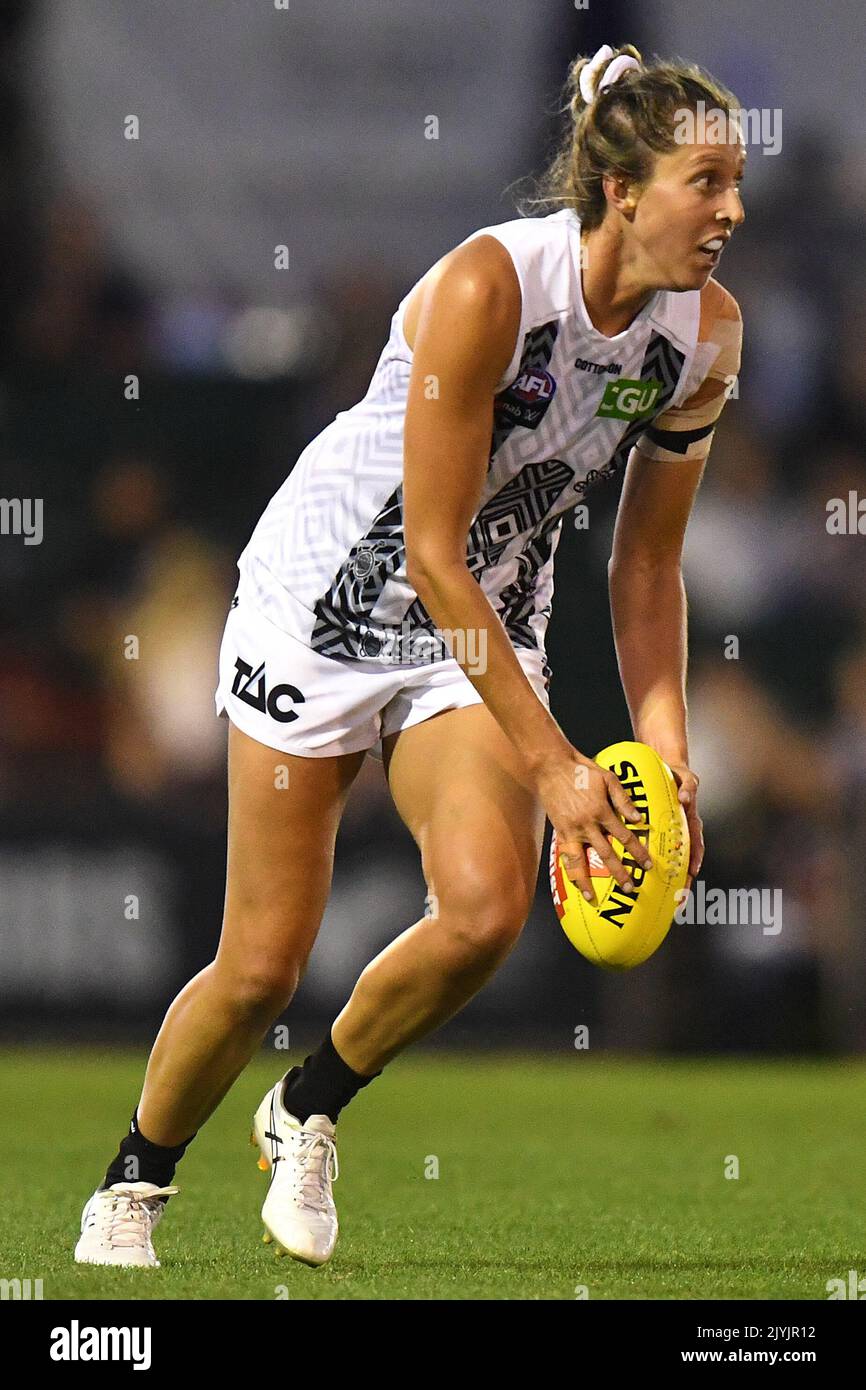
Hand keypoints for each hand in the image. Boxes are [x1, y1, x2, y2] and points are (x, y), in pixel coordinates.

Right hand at [534, 748, 652, 904]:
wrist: (551, 766)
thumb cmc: (581, 769)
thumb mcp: (608, 778)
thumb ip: (624, 800)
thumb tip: (638, 819)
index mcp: (601, 811)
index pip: (625, 837)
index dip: (637, 852)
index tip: (647, 864)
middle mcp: (586, 824)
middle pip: (606, 855)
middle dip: (620, 873)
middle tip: (630, 887)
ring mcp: (570, 830)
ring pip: (579, 862)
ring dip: (586, 882)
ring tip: (592, 897)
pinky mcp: (559, 831)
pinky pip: (565, 856)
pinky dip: (570, 871)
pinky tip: (574, 882)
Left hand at [667, 762, 703, 894]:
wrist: (669, 768)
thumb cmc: (680, 775)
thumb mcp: (688, 778)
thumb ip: (690, 787)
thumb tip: (685, 798)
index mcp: (691, 822)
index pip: (696, 845)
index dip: (695, 861)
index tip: (692, 876)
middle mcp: (683, 832)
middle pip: (684, 861)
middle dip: (683, 882)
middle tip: (678, 901)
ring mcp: (671, 834)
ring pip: (670, 861)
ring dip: (668, 880)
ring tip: (663, 901)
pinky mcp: (659, 832)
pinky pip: (657, 852)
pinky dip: (654, 867)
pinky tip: (644, 881)